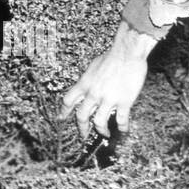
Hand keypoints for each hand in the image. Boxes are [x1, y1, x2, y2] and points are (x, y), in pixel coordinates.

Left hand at [59, 22, 156, 137]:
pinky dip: (122, 128)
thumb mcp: (92, 67)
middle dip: (82, 128)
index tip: (61, 119)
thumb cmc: (111, 57)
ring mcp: (108, 99)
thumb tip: (86, 86)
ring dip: (101, 131)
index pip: (68, 101)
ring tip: (105, 134)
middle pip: (81, 116)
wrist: (127, 53)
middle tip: (83, 134)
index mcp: (84, 84)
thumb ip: (88, 79)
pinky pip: (121, 120)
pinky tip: (123, 130)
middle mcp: (93, 94)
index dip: (63, 112)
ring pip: (99, 122)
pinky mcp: (124, 102)